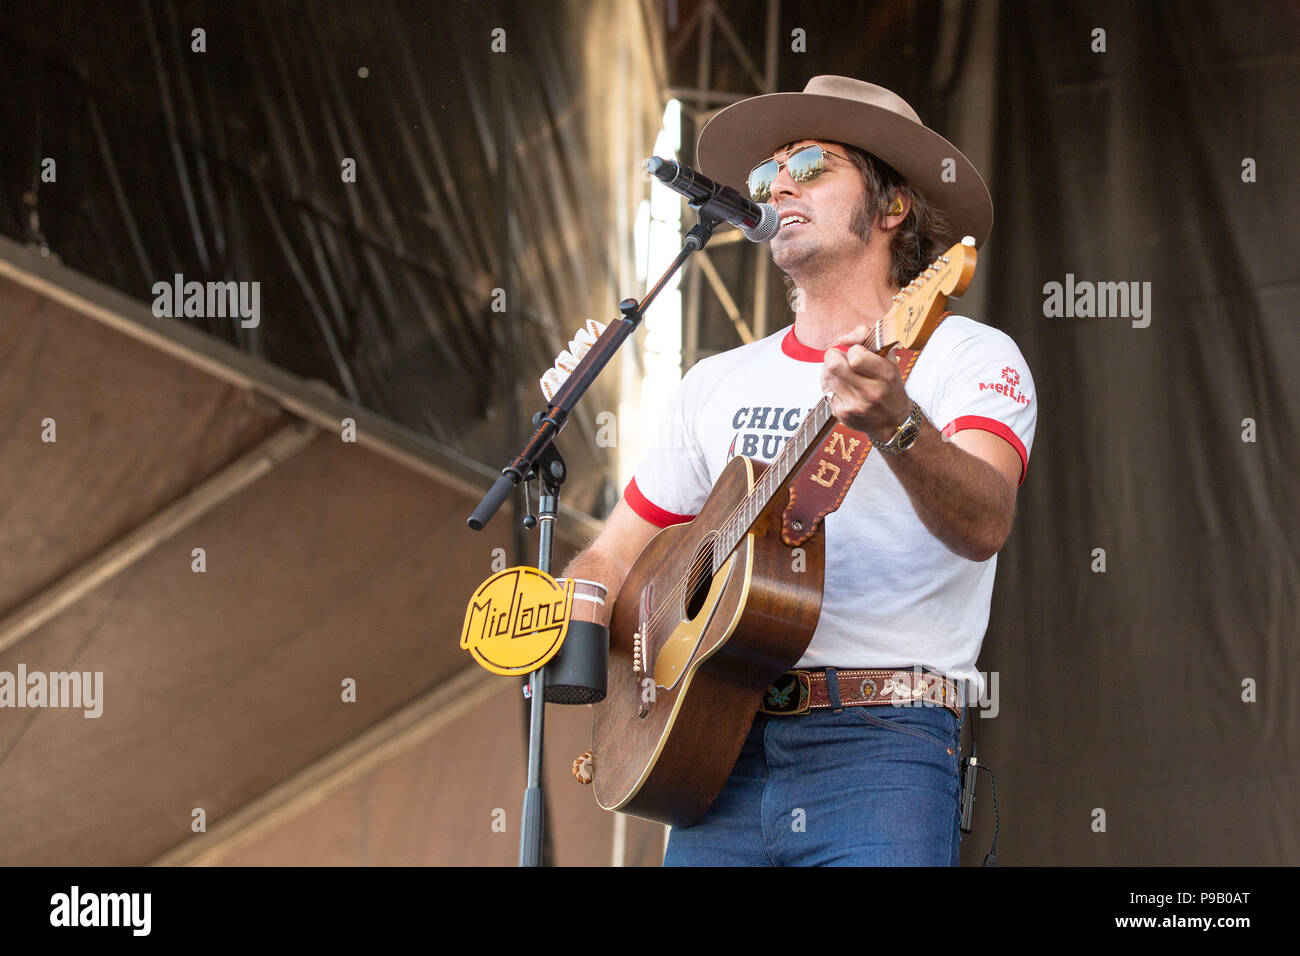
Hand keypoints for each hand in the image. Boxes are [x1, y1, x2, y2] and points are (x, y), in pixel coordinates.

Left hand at [818, 325, 912, 442]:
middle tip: (841, 359)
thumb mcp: (887, 357)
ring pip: (826, 376)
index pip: (856, 356)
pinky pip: (825, 391)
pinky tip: (843, 388)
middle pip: (833, 366)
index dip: (854, 351)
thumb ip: (866, 336)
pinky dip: (830, 386)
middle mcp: (871, 392)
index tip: (859, 354)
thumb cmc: (888, 384)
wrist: (893, 421)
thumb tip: (842, 339)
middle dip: (833, 357)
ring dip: (830, 370)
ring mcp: (856, 406)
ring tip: (842, 373)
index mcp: (885, 375)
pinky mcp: (843, 415)